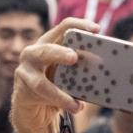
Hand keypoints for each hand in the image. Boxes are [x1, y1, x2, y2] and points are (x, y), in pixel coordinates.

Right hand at [11, 18, 99, 132]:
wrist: (33, 107)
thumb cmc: (54, 84)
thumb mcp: (68, 72)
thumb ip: (80, 66)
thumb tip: (108, 69)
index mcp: (48, 43)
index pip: (63, 27)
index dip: (79, 25)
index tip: (97, 30)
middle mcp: (33, 54)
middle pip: (46, 50)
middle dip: (60, 54)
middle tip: (74, 57)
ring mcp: (25, 73)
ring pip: (40, 83)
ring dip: (59, 93)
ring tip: (78, 102)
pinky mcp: (23, 91)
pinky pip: (42, 99)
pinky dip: (61, 103)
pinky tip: (76, 107)